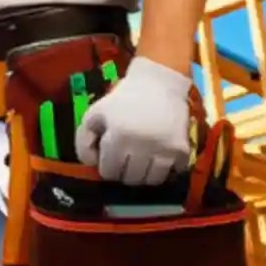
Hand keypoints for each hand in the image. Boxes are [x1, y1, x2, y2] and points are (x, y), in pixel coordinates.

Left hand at [74, 56, 192, 185]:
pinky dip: (166, 170)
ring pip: (151, 181)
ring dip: (145, 175)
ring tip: (143, 161)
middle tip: (127, 160)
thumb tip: (90, 164)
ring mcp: (164, 149)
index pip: (109, 172)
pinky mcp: (182, 150)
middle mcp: (141, 146)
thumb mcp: (95, 113)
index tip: (111, 158)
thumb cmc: (123, 100)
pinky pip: (173, 173)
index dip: (107, 167)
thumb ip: (84, 140)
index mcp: (118, 136)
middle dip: (125, 172)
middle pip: (130, 180)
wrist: (159, 83)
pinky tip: (160, 156)